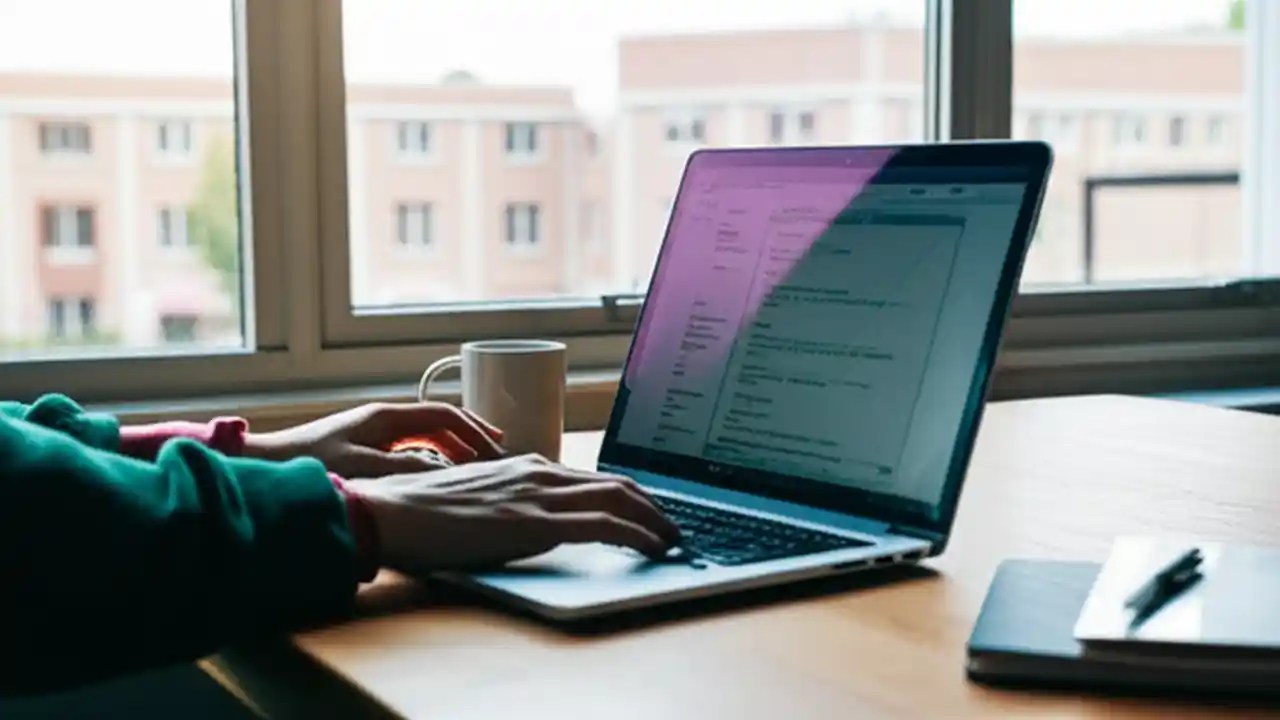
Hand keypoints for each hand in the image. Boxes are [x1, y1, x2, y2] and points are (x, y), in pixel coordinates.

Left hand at [243, 402, 504, 477]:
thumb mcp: (362, 468)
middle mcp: (383, 419)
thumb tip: (442, 469)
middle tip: (498, 453)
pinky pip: (412, 446)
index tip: (498, 448)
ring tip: (478, 464)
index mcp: (386, 417)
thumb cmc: (309, 464)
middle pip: (440, 421)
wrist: (267, 464)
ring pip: (427, 434)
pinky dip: (434, 456)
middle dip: (471, 435)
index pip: (444, 415)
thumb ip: (404, 468)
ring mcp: (374, 432)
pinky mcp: (365, 447)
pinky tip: (442, 472)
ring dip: (454, 446)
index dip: (475, 430)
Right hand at [351, 454, 682, 569]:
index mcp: (526, 465)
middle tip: (671, 526)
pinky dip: (637, 533)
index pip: (592, 477)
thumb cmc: (422, 511)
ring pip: (619, 497)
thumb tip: (529, 518)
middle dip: (652, 505)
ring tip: (672, 538)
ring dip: (654, 519)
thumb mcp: (476, 498)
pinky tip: (653, 546)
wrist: (391, 512)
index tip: (646, 511)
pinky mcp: (535, 521)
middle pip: (615, 483)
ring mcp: (539, 494)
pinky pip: (603, 524)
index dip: (628, 495)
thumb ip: (508, 502)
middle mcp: (540, 471)